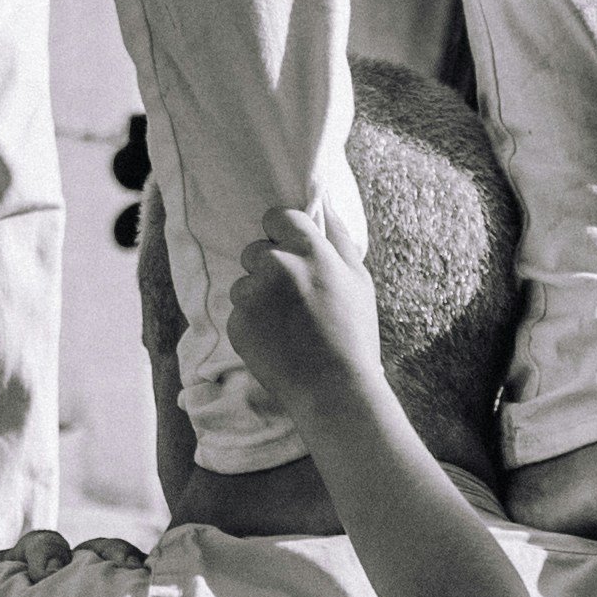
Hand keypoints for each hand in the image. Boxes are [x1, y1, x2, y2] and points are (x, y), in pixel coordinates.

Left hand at [226, 208, 388, 430]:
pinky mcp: (237, 323)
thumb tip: (326, 205)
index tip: (287, 250)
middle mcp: (278, 265)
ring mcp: (254, 295)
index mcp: (311, 250)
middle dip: (267, 269)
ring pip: (243, 284)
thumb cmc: (354, 335)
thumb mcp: (359, 280)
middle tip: (291, 299)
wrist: (334, 391)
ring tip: (285, 327)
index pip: (276, 217)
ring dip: (257, 299)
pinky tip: (275, 343)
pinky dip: (251, 325)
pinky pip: (237, 313)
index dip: (280, 233)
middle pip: (255, 250)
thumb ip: (339, 238)